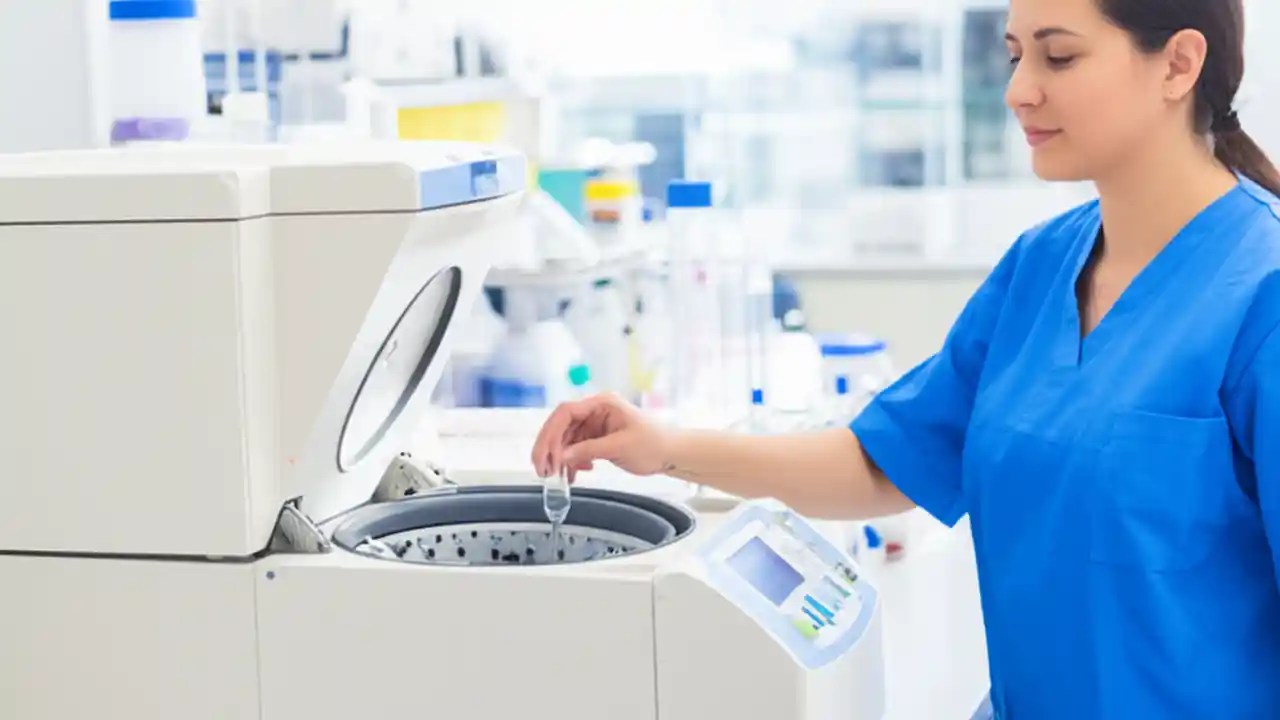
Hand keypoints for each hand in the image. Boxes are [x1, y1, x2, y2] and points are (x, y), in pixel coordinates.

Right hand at [530, 393, 672, 481]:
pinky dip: (572, 462)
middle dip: (550, 448)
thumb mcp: (619, 447)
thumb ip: (588, 451)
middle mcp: (595, 411)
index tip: (545, 455)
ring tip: (556, 477)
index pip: (566, 412)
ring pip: (566, 439)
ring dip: (559, 458)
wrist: (671, 454)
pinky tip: (574, 475)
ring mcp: (595, 425)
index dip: (550, 433)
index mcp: (601, 404)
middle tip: (543, 469)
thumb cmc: (653, 444)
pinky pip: (576, 448)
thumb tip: (561, 457)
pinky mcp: (597, 438)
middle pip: (561, 426)